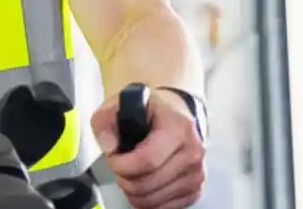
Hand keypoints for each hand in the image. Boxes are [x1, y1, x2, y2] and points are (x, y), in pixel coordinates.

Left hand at [90, 89, 204, 208]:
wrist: (176, 113)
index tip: (113, 157)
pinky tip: (143, 181)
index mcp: (177, 128)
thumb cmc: (147, 110)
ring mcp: (196, 173)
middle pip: (147, 184)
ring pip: (153, 200)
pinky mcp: (194, 189)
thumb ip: (106, 122)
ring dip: (133, 190)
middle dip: (123, 178)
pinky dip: (146, 199)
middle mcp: (192, 152)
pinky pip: (163, 207)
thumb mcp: (119, 104)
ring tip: (131, 171)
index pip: (147, 160)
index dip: (122, 166)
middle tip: (120, 165)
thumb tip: (110, 148)